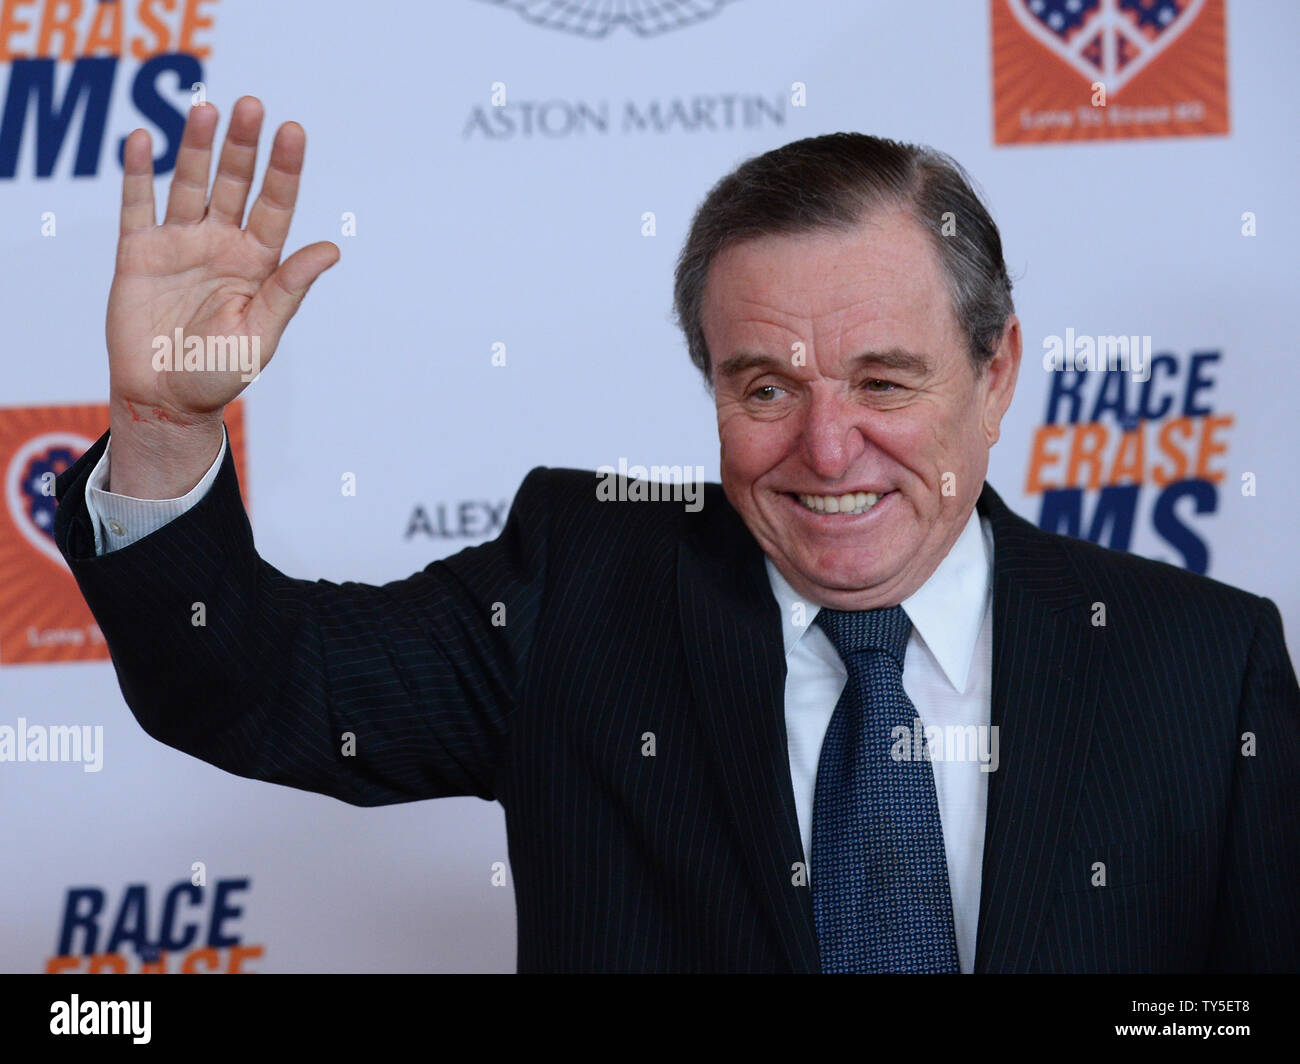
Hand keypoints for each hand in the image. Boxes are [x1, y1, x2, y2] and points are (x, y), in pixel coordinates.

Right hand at [104, 96, 337, 495]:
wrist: (165, 399)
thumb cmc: (220, 372)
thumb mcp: (262, 333)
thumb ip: (290, 289)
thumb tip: (330, 249)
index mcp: (258, 262)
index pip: (275, 205)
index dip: (284, 168)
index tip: (292, 130)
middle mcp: (222, 243)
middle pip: (234, 183)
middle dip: (242, 146)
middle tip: (250, 106)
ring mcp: (180, 243)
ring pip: (189, 183)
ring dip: (195, 147)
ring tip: (204, 110)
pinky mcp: (138, 252)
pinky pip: (137, 204)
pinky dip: (136, 172)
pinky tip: (140, 140)